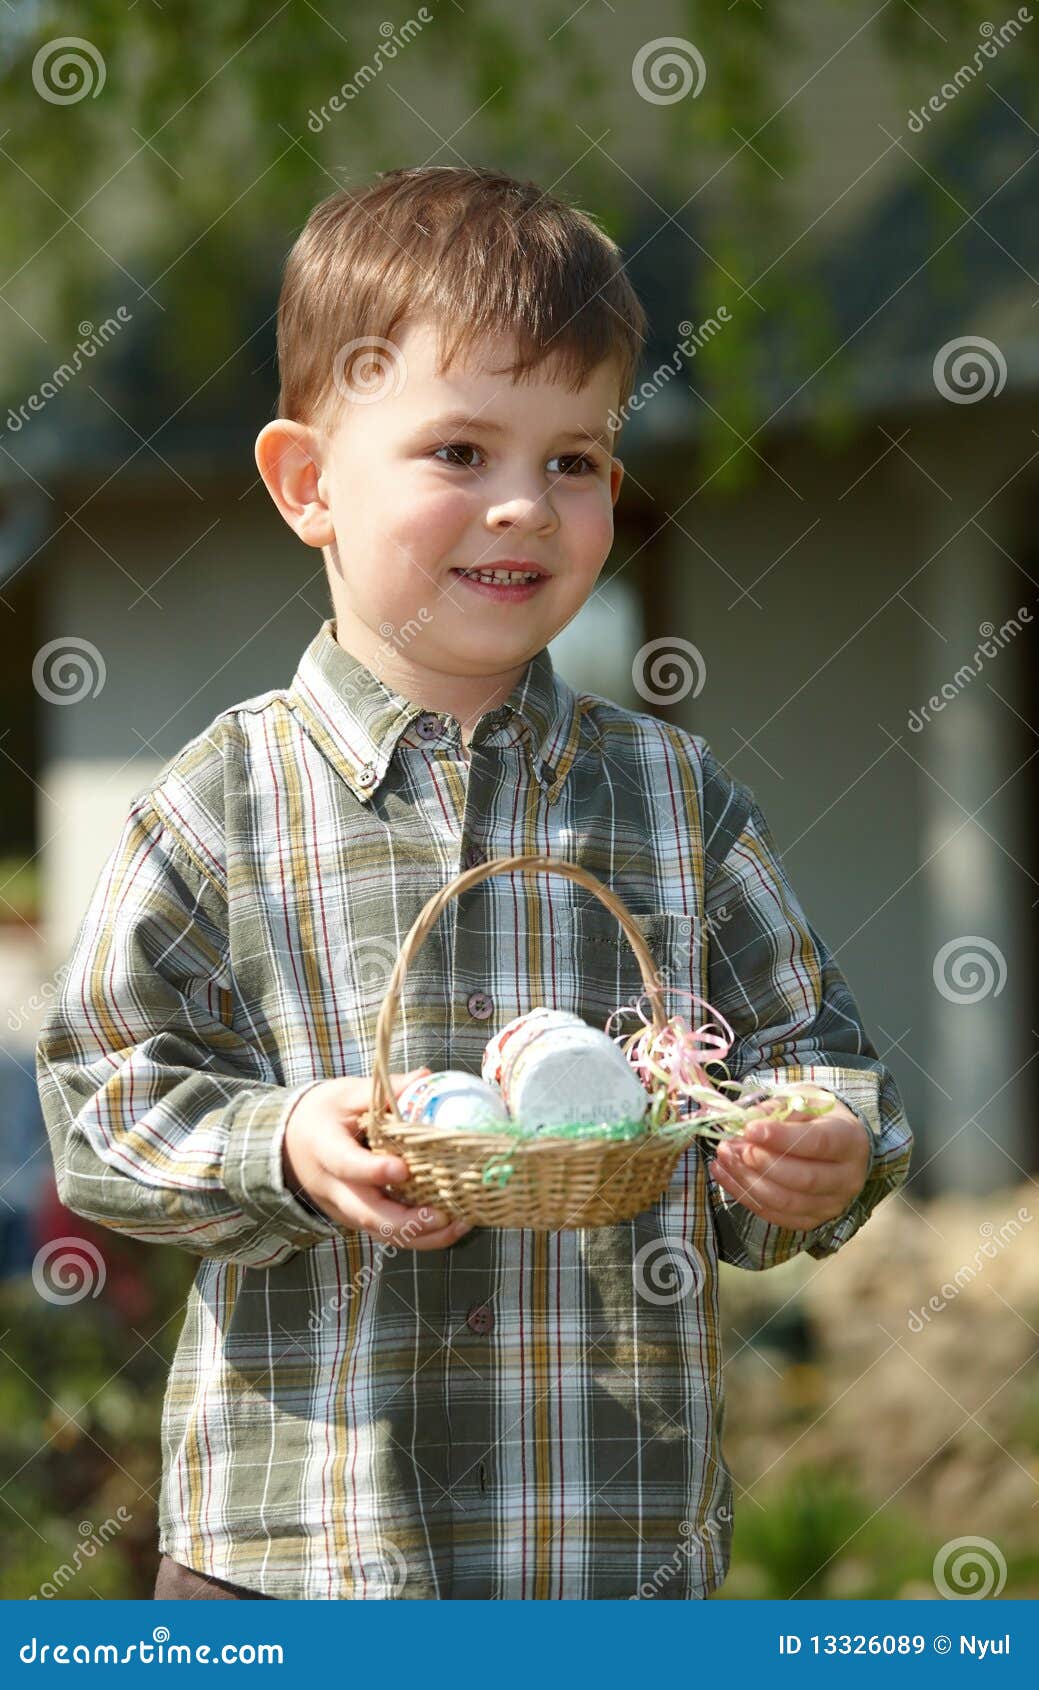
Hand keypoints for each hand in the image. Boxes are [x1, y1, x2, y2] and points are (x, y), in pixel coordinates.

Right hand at [282, 1068, 471, 1248]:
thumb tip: (424, 1076)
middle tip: (444, 1216)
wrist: (290, 1143)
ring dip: (421, 1235)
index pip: (346, 1166)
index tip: (404, 1170)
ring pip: (381, 1232)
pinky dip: (419, 1235)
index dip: (373, 1172)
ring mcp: (344, 1209)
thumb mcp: (347, 1094)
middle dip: (407, 1222)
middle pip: (367, 1215)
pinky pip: (387, 1233)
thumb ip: (385, 1090)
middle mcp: (333, 1188)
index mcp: (325, 1149)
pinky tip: (451, 1225)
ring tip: (460, 1223)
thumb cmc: (323, 1113)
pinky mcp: (357, 1218)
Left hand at [707, 1084, 870, 1230]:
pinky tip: (723, 1173)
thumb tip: (745, 1121)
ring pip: (786, 1201)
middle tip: (732, 1146)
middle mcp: (848, 1177)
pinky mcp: (810, 1220)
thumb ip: (777, 1109)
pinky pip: (773, 1214)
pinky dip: (743, 1194)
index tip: (750, 1128)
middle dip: (762, 1163)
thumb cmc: (816, 1117)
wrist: (835, 1144)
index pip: (818, 1142)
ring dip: (748, 1180)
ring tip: (724, 1156)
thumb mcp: (803, 1099)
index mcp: (850, 1140)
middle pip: (804, 1178)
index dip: (782, 1137)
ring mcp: (831, 1204)